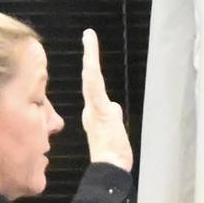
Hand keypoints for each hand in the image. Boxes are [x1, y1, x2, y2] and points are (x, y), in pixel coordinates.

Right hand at [81, 29, 132, 171]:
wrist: (110, 168)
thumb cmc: (112, 153)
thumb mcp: (115, 130)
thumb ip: (113, 116)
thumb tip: (114, 107)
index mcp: (94, 112)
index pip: (92, 85)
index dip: (90, 67)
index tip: (90, 51)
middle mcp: (91, 108)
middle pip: (90, 76)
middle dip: (90, 55)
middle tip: (89, 34)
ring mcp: (94, 108)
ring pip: (91, 78)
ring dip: (91, 56)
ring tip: (90, 37)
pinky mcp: (99, 111)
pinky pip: (94, 88)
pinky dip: (92, 72)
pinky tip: (90, 59)